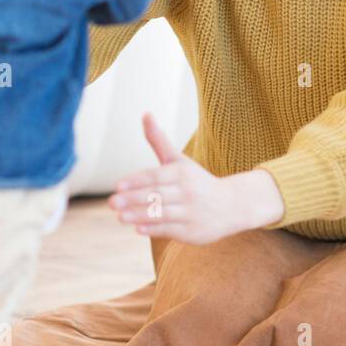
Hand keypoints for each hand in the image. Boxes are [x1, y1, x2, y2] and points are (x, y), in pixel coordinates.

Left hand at [107, 111, 283, 243]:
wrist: (232, 205)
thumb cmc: (198, 181)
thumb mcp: (180, 161)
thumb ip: (159, 141)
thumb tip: (145, 114)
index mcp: (182, 173)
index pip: (156, 176)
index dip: (136, 181)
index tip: (118, 185)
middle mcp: (187, 192)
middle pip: (157, 195)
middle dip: (133, 199)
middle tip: (112, 202)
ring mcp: (191, 213)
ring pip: (162, 214)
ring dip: (140, 216)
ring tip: (120, 217)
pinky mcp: (193, 232)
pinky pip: (170, 230)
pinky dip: (154, 230)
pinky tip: (138, 229)